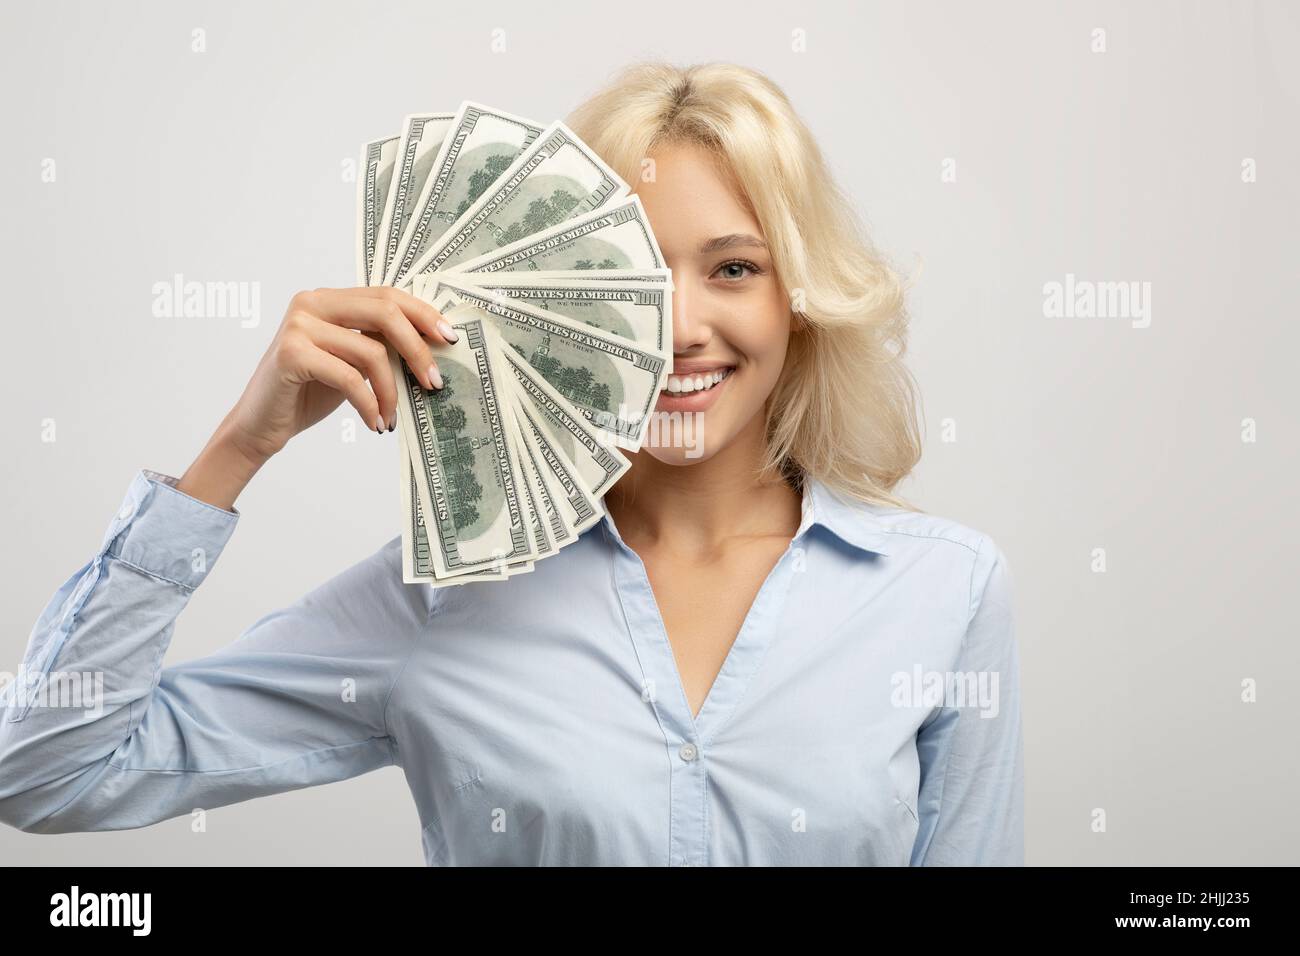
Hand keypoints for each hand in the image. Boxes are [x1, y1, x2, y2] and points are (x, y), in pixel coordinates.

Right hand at [230, 285, 454, 457]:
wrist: (260, 423)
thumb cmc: (309, 392)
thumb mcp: (351, 362)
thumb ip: (379, 343)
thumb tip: (433, 344)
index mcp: (329, 298)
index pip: (387, 295)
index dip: (423, 315)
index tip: (450, 340)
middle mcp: (312, 302)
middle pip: (385, 313)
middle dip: (418, 350)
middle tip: (435, 383)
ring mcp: (299, 325)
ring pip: (371, 351)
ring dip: (391, 392)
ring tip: (391, 417)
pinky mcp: (291, 353)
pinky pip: (349, 378)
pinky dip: (369, 404)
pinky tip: (374, 423)